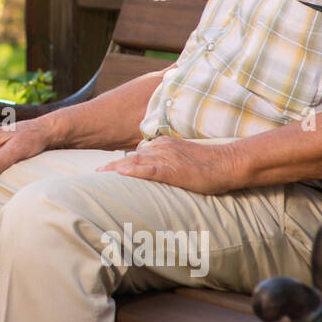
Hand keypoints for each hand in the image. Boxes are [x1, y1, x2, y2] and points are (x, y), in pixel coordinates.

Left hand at [96, 137, 246, 194]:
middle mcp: (161, 148)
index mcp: (162, 145)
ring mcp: (166, 157)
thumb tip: (158, 175)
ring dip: (114, 169)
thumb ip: (168, 165)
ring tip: (96, 176)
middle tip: (92, 174)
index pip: (135, 154)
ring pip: (134, 162)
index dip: (119, 163)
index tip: (103, 171)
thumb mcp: (184, 162)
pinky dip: (133, 171)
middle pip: (129, 157)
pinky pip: (148, 169)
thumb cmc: (210, 166)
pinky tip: (119, 173)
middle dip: (110, 166)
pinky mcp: (172, 169)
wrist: (228, 163)